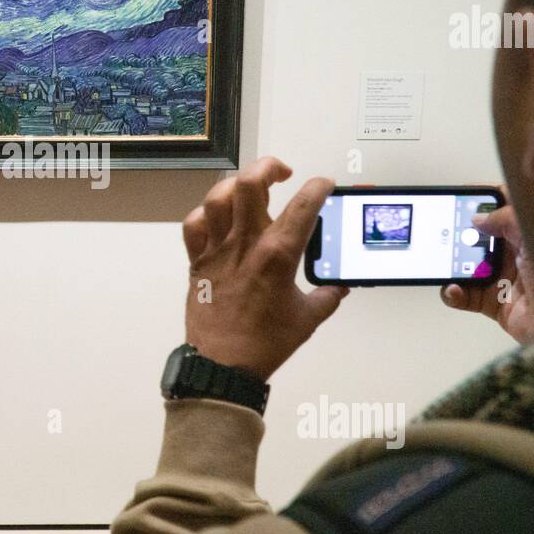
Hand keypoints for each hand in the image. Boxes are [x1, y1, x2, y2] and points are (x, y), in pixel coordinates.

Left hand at [182, 157, 348, 381]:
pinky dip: (205, 214)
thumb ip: (328, 296)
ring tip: (251, 188)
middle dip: (268, 167)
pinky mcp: (197, 261)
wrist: (222, 366)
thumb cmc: (263, 344)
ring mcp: (217, 250)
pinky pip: (194, 225)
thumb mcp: (308, 318)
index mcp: (277, 255)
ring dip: (236, 185)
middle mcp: (245, 245)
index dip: (318, 187)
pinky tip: (219, 217)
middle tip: (282, 172)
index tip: (324, 185)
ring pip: (218, 197)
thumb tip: (340, 286)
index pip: (304, 205)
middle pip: (250, 184)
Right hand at [440, 201, 533, 344]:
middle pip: (481, 236)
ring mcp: (506, 278)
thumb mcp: (533, 232)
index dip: (484, 199)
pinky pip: (466, 296)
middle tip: (443, 229)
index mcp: (530, 231)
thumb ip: (504, 217)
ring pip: (469, 264)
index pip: (505, 207)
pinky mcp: (496, 303)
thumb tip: (477, 218)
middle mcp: (517, 252)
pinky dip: (454, 293)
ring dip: (452, 263)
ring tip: (444, 260)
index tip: (462, 194)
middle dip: (460, 232)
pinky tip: (453, 289)